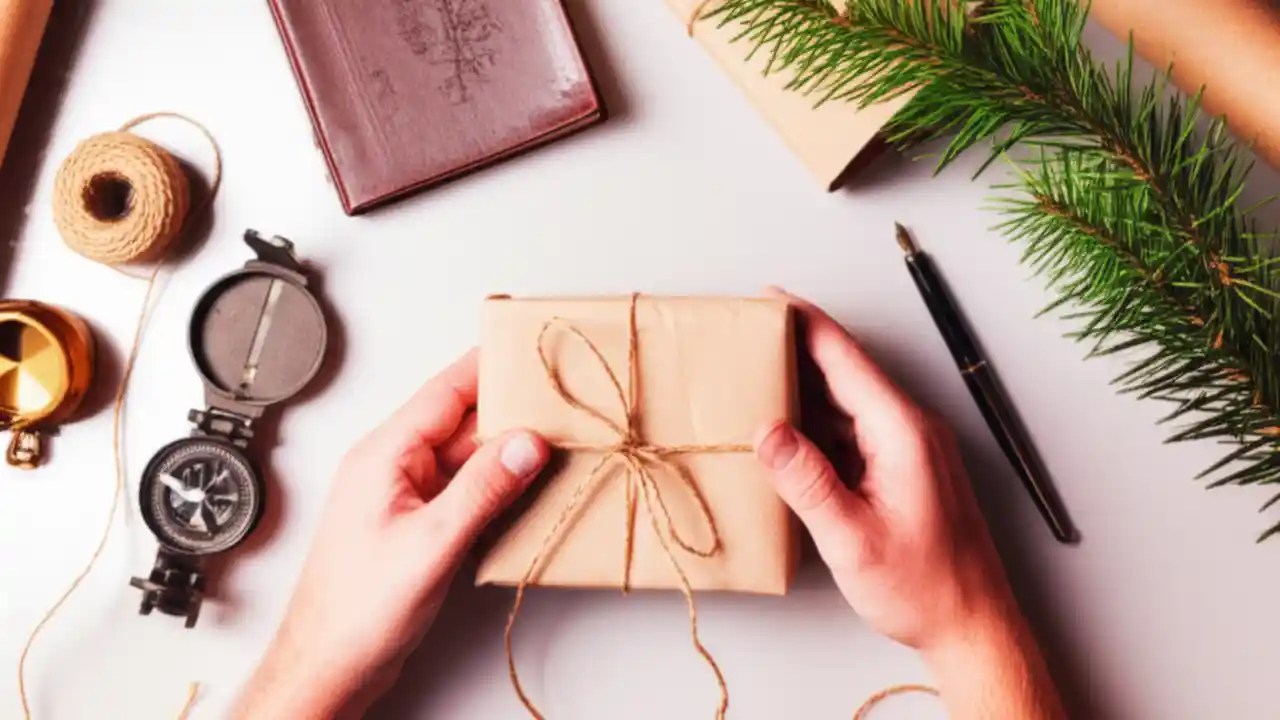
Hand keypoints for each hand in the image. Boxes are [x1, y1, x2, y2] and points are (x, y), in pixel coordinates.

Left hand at [234, 350, 548, 718]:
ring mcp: (404, 498)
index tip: (527, 350)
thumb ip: (481, 489)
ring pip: (465, 459)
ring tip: (554, 446)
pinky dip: (495, 488)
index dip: (487, 368)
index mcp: (383, 455)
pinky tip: (524, 493)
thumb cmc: (356, 610)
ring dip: (505, 454)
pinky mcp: (417, 526)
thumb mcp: (430, 543)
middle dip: (509, 413)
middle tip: (559, 404)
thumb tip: (524, 444)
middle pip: (460, 423)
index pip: (444, 392)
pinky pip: (463, 491)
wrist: (328, 666)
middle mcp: (392, 468)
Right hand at [754, 290, 1064, 718]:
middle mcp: (908, 429)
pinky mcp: (902, 469)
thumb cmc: (924, 588)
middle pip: (845, 373)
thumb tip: (766, 430)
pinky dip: (817, 426)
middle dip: (795, 351)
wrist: (973, 627)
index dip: (805, 324)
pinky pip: (853, 431)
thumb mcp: (853, 539)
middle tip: (746, 338)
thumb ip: (807, 482)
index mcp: (901, 432)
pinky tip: (785, 436)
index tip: (767, 299)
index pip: (846, 359)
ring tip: (753, 381)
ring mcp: (907, 448)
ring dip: (802, 391)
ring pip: (846, 403)